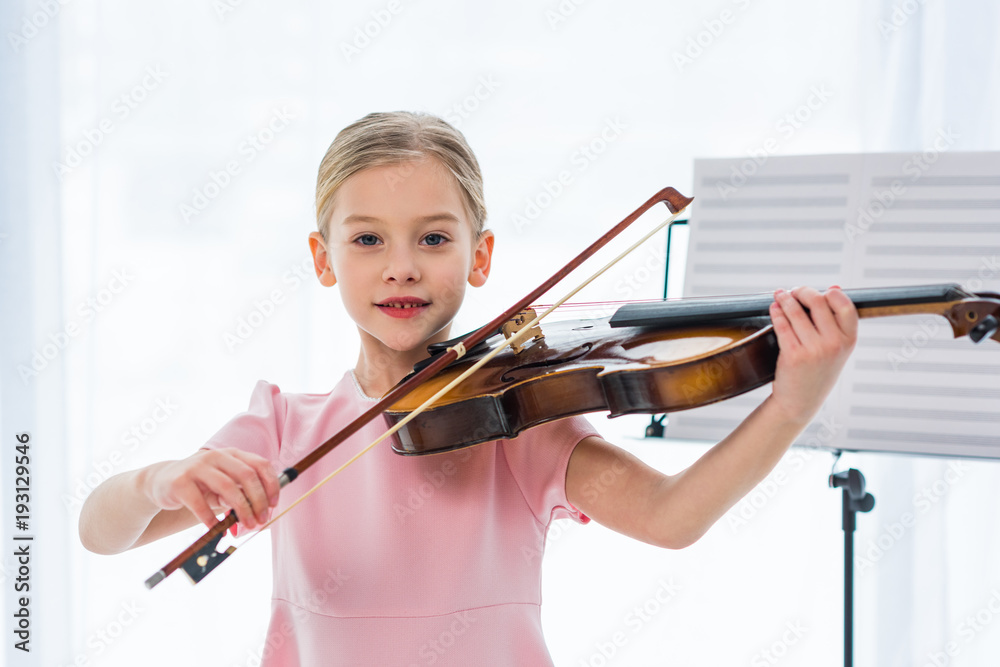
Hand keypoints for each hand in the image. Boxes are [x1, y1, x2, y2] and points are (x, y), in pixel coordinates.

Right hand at [143, 448, 279, 532]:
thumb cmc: (200, 484)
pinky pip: (199, 502)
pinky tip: (215, 528)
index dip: (271, 485)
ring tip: (245, 526)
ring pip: (227, 487)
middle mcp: (217, 456)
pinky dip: (210, 518)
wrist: (161, 481)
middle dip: (258, 501)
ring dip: (240, 510)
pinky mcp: (180, 481)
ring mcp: (197, 466)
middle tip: (262, 520)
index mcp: (232, 454)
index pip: (260, 464)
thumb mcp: (223, 485)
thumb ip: (241, 493)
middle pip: (247, 476)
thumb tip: (262, 510)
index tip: (274, 504)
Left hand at [768, 286, 857, 424]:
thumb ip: (837, 321)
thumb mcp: (836, 349)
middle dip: (803, 291)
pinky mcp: (793, 355)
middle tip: (794, 291)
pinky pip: (782, 325)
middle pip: (818, 302)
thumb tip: (836, 287)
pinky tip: (774, 308)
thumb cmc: (818, 372)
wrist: (801, 402)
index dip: (831, 294)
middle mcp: (834, 344)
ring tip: (780, 295)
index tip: (820, 292)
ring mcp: (814, 350)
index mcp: (849, 340)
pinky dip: (776, 312)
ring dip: (785, 298)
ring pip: (796, 311)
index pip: (845, 305)